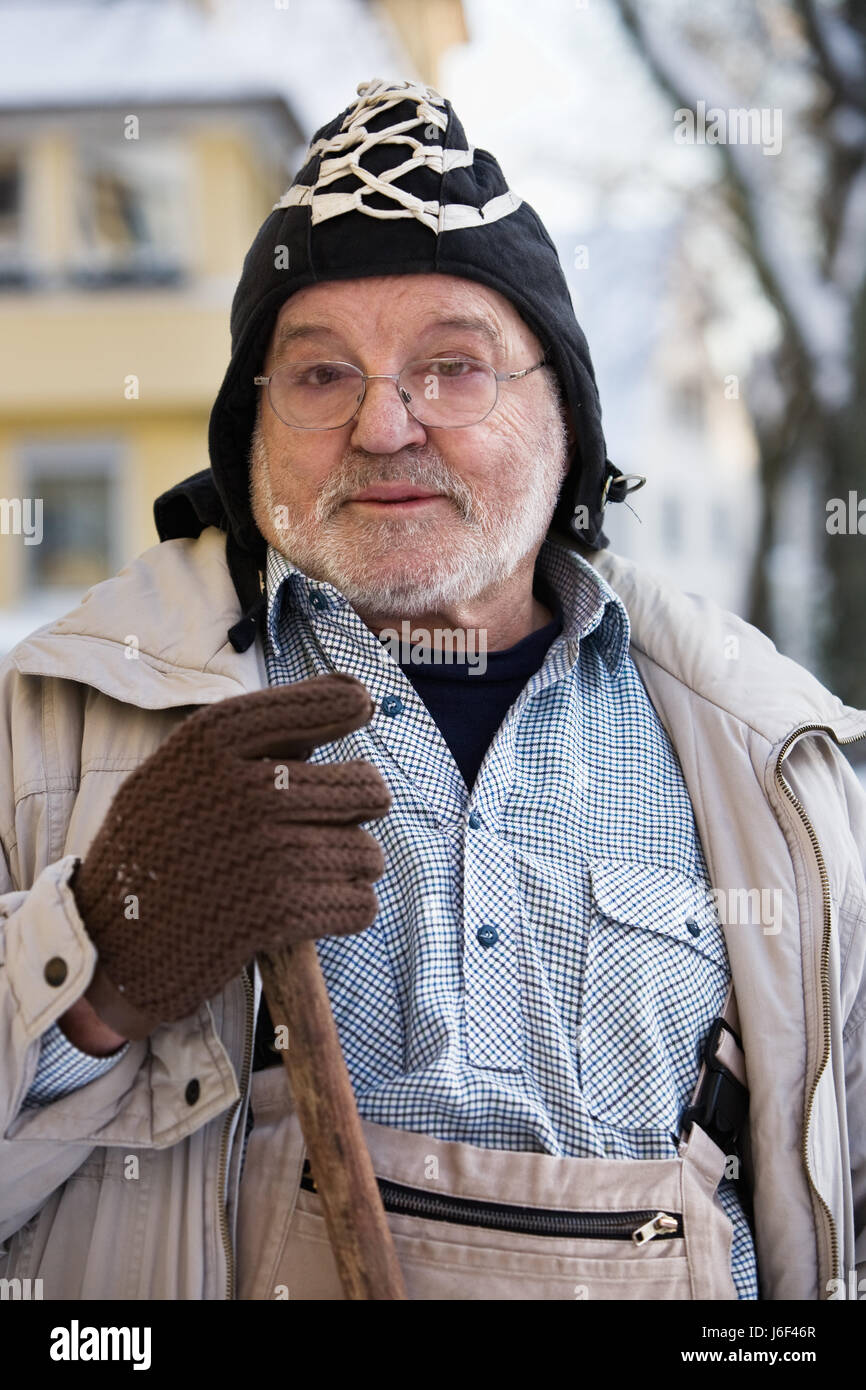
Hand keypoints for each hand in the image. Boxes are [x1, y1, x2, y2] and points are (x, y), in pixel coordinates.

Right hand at [70, 674, 390, 1039]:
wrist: (110, 941)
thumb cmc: (158, 845)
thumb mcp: (181, 770)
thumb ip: (257, 735)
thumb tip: (349, 695)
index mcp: (214, 743)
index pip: (317, 705)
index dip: (346, 705)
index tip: (359, 706)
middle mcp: (244, 790)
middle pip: (365, 787)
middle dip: (362, 804)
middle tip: (340, 817)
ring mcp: (264, 852)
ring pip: (367, 852)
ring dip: (355, 864)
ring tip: (321, 869)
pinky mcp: (276, 913)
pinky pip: (358, 904)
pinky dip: (349, 907)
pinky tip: (319, 904)